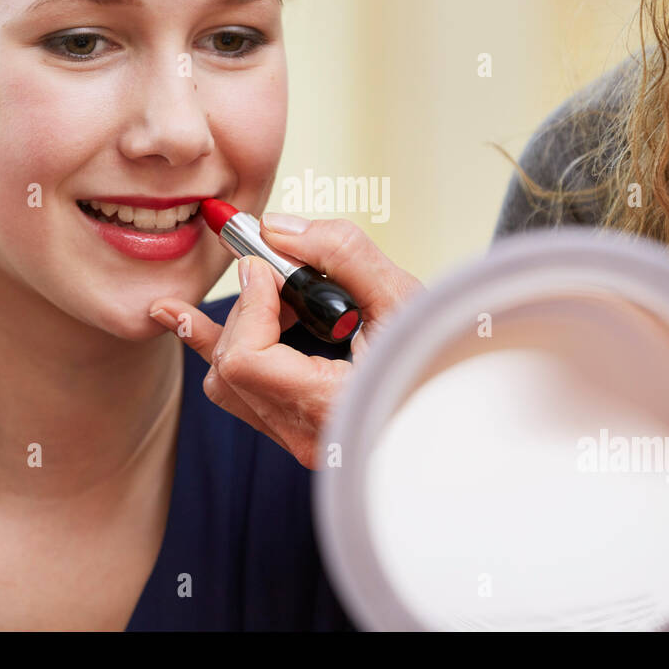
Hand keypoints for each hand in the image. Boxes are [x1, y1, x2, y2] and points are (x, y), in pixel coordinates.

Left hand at [149, 215, 423, 468]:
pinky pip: (241, 395)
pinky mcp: (297, 430)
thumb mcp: (403, 298)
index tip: (266, 263)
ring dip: (231, 330)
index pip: (250, 360)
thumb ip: (342, 254)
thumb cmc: (444, 361)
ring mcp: (300, 439)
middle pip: (231, 370)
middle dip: (242, 309)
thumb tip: (280, 230)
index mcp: (335, 410)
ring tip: (234, 293)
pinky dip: (232, 350)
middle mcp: (309, 436)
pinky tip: (205, 324)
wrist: (463, 402)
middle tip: (264, 265)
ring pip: (227, 385)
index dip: (251, 303)